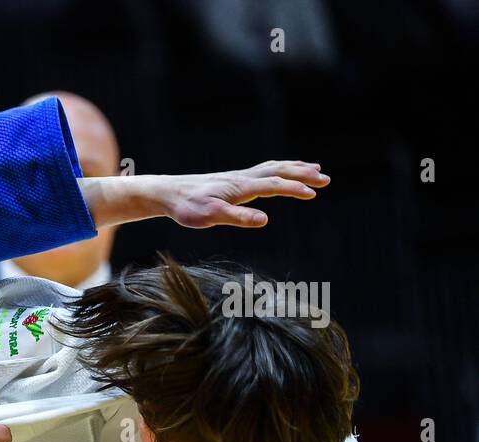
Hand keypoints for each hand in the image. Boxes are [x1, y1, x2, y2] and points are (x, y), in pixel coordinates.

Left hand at [159, 160, 328, 228]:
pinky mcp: (233, 180)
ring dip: (295, 168)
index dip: (294, 188)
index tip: (314, 192)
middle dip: (303, 174)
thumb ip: (238, 218)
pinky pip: (264, 171)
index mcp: (241, 187)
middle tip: (326, 179)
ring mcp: (239, 178)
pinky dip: (280, 169)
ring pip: (273, 168)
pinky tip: (281, 174)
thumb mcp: (211, 216)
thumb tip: (265, 220)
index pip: (273, 185)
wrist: (169, 193)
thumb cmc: (188, 207)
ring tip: (315, 168)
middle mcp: (243, 178)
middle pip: (279, 171)